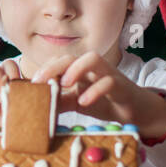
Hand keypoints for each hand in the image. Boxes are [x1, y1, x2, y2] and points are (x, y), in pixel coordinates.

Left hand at [29, 51, 165, 138]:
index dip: (45, 69)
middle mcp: (92, 67)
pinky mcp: (121, 85)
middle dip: (54, 66)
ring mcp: (108, 73)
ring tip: (64, 84)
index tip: (31, 83)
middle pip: (72, 56)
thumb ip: (59, 101)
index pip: (60, 61)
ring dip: (76, 69)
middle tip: (40, 81)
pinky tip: (84, 102)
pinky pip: (109, 81)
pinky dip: (95, 90)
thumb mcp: (76, 103)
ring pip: (92, 59)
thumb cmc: (103, 102)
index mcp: (80, 69)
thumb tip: (35, 105)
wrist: (134, 110)